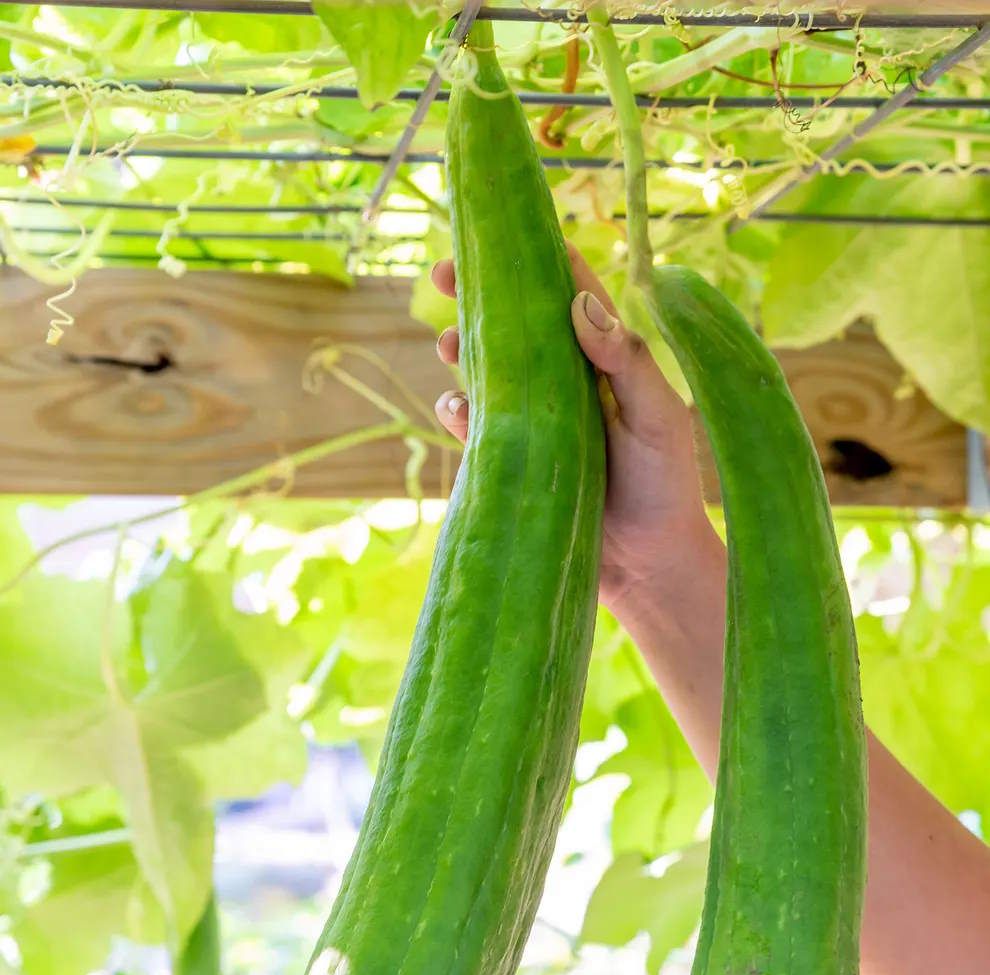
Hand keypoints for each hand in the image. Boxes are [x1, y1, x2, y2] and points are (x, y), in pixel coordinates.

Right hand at [428, 247, 708, 614]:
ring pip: (486, 371)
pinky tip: (457, 412)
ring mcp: (538, 422)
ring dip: (461, 351)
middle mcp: (567, 384)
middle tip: (444, 274)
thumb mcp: (658, 418)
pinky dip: (458, 414)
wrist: (647, 569)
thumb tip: (578, 301)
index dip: (537, 258)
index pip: (570, 294)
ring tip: (447, 346)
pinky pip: (475, 428)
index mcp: (607, 361)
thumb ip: (626, 361)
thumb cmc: (666, 488)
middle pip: (516, 324)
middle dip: (478, 296)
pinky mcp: (515, 461)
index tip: (501, 231)